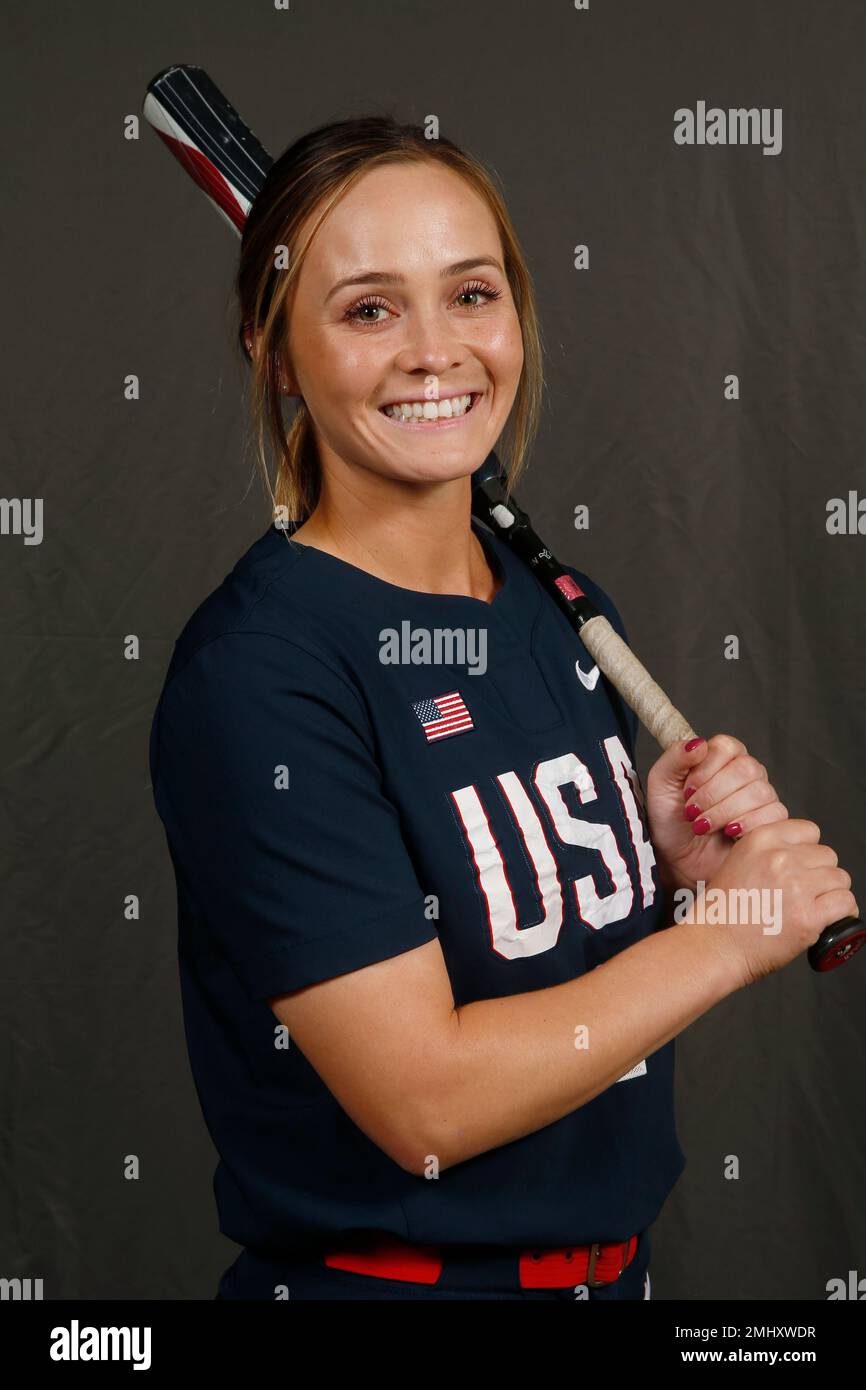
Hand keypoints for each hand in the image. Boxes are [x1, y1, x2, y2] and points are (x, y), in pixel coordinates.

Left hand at [645, 733, 787, 897]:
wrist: (677, 859)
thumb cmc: (669, 820)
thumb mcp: (660, 785)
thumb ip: (675, 758)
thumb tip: (699, 743)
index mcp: (720, 757)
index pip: (726, 746)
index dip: (705, 769)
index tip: (687, 790)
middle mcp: (745, 772)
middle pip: (746, 769)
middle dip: (712, 795)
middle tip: (692, 813)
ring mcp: (761, 796)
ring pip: (759, 792)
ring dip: (724, 812)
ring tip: (703, 826)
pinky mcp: (770, 821)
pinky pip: (773, 814)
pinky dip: (747, 824)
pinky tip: (729, 833)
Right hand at [687, 819, 856, 986]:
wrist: (713, 946)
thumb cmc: (721, 913)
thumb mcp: (738, 863)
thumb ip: (769, 854)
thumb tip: (803, 857)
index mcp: (761, 839)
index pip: (809, 831)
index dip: (808, 851)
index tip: (803, 867)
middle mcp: (780, 858)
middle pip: (827, 855)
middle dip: (820, 875)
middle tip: (806, 894)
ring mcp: (796, 886)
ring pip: (840, 879)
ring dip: (832, 894)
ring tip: (815, 908)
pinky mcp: (808, 916)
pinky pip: (845, 903)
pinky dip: (842, 913)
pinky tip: (828, 920)